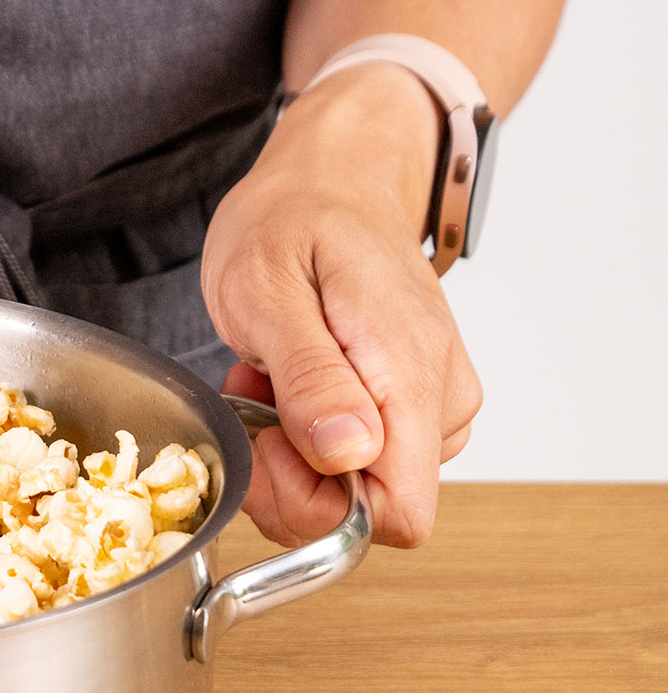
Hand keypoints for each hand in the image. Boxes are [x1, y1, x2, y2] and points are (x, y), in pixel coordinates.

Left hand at [201, 63, 482, 548]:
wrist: (332, 179)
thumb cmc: (292, 221)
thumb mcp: (269, 288)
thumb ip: (310, 375)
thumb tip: (346, 453)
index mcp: (409, 373)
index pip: (400, 511)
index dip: (318, 506)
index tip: (269, 444)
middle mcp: (439, 400)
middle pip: (368, 513)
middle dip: (290, 478)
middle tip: (253, 398)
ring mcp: (432, 406)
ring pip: (356, 494)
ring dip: (291, 456)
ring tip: (269, 376)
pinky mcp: (414, 407)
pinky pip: (357, 465)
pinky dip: (304, 442)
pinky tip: (286, 384)